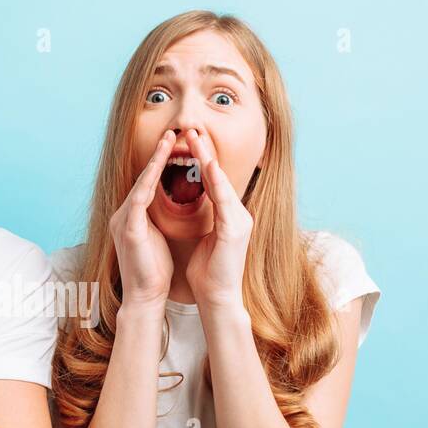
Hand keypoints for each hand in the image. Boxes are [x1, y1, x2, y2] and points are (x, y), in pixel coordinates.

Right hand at [109, 129, 174, 311]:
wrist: (145, 297)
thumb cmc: (155, 272)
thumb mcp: (158, 238)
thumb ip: (158, 219)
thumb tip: (169, 206)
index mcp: (132, 218)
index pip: (147, 185)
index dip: (160, 165)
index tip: (175, 147)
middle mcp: (124, 215)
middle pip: (143, 178)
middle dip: (157, 155)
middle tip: (171, 133)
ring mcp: (124, 220)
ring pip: (141, 183)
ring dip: (155, 161)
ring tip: (168, 141)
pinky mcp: (129, 228)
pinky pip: (140, 197)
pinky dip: (150, 179)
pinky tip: (160, 165)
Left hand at [185, 128, 252, 309]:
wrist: (218, 298)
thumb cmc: (209, 272)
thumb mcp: (206, 239)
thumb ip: (207, 220)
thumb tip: (199, 205)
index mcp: (231, 217)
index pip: (215, 182)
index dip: (202, 161)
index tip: (188, 142)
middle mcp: (239, 215)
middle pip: (219, 176)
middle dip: (204, 152)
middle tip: (191, 129)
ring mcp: (239, 221)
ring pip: (221, 183)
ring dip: (207, 159)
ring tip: (195, 139)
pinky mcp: (234, 230)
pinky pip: (223, 200)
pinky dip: (214, 181)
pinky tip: (206, 166)